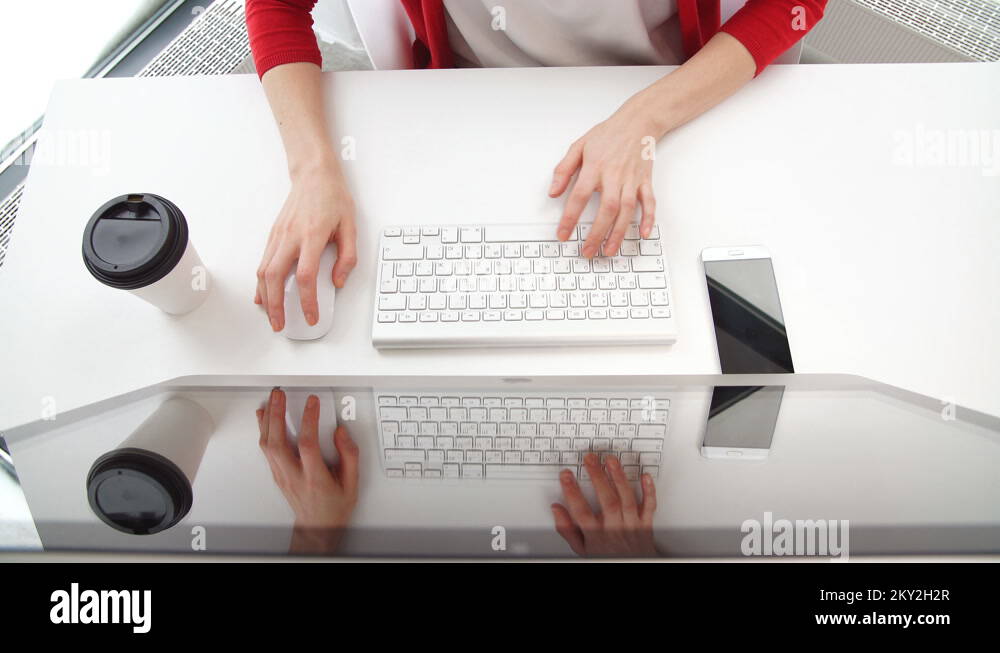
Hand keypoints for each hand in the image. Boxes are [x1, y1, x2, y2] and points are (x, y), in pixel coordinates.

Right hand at [254, 164, 357, 331]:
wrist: (313, 175)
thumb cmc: (332, 198)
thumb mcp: (350, 226)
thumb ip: (347, 257)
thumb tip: (338, 281)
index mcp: (311, 236)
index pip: (306, 276)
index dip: (307, 301)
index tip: (311, 317)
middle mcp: (290, 237)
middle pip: (275, 278)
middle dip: (276, 306)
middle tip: (281, 325)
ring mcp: (278, 236)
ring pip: (263, 272)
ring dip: (266, 298)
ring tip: (271, 316)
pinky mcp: (273, 235)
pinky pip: (262, 263)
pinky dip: (261, 283)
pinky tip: (263, 295)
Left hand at [256, 388, 358, 553]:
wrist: (318, 526)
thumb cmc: (334, 507)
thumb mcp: (352, 484)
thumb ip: (349, 456)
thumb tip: (341, 434)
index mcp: (314, 479)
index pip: (307, 445)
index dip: (309, 421)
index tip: (312, 403)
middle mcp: (294, 477)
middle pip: (278, 443)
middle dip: (277, 415)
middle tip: (280, 395)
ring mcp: (282, 476)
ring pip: (268, 445)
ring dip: (268, 420)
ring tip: (271, 401)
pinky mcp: (277, 474)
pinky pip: (266, 449)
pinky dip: (264, 431)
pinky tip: (265, 419)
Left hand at [550, 97, 659, 257]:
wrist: (638, 122)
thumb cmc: (608, 134)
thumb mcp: (579, 146)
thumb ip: (564, 169)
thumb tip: (553, 191)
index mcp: (595, 167)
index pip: (579, 196)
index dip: (570, 218)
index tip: (563, 235)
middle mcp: (615, 175)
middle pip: (606, 209)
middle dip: (596, 234)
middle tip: (588, 251)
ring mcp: (632, 180)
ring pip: (627, 211)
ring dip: (618, 233)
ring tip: (609, 251)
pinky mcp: (645, 181)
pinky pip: (649, 202)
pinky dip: (649, 219)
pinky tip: (644, 234)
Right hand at [551, 453, 658, 556]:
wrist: (634, 567)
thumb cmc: (607, 557)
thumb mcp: (582, 549)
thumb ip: (568, 530)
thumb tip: (557, 510)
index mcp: (596, 535)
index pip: (581, 512)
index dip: (572, 492)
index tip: (566, 476)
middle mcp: (614, 528)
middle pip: (607, 501)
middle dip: (597, 477)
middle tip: (590, 459)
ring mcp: (631, 525)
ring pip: (626, 500)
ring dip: (619, 478)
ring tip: (611, 460)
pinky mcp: (646, 524)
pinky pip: (649, 507)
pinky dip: (649, 491)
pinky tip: (645, 477)